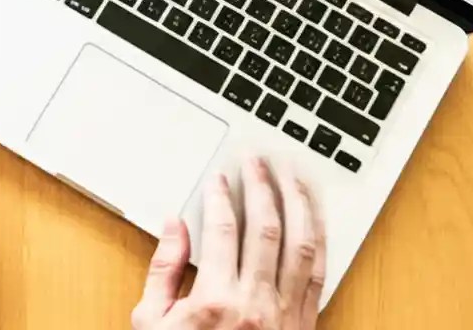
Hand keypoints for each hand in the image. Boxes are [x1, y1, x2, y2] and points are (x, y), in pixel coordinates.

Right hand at [131, 158, 326, 329]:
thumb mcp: (152, 324)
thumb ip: (164, 270)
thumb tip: (174, 226)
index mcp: (215, 301)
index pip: (223, 229)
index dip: (222, 196)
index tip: (220, 177)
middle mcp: (255, 304)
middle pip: (266, 227)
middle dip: (263, 186)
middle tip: (258, 160)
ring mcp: (285, 314)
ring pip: (301, 244)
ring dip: (299, 203)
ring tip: (293, 175)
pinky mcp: (304, 325)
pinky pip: (320, 272)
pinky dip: (319, 239)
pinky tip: (315, 218)